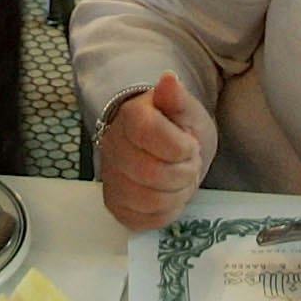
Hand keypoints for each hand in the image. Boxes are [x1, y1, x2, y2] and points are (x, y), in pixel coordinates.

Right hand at [97, 73, 216, 230]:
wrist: (163, 149)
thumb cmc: (177, 127)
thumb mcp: (186, 109)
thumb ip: (178, 98)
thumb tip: (169, 79)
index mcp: (130, 117)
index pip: (149, 134)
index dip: (179, 146)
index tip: (189, 144)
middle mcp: (112, 148)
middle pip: (150, 173)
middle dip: (182, 173)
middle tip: (188, 164)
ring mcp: (111, 179)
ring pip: (148, 201)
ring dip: (176, 194)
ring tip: (179, 179)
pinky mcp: (116, 206)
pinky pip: (144, 221)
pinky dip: (165, 212)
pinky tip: (168, 195)